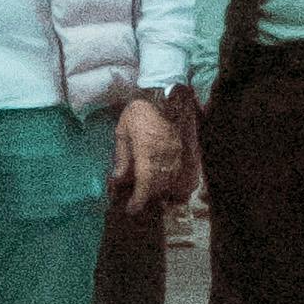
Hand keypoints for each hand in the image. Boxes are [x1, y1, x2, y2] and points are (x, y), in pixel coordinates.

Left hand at [109, 94, 180, 210]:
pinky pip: (182, 174)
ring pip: (172, 183)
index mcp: (147, 153)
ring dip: (161, 191)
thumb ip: (122, 157)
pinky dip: (177, 184)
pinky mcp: (185, 151)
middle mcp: (165, 157)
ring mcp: (177, 155)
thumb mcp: (122, 132)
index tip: (131, 209)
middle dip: (148, 197)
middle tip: (137, 199)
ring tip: (151, 191)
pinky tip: (170, 185)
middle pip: (159, 187)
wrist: (163, 94)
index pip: (145, 184)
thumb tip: (118, 179)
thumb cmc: (139, 112)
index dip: (138, 200)